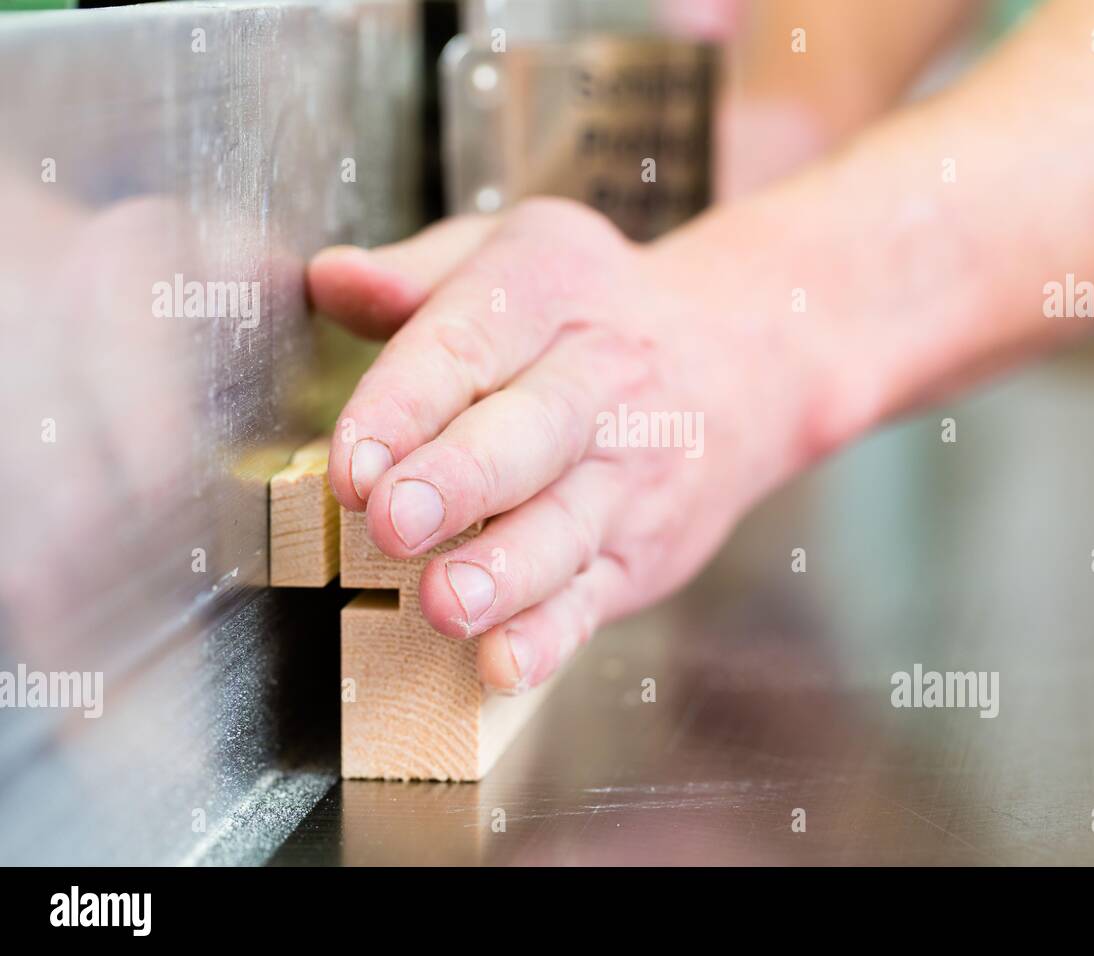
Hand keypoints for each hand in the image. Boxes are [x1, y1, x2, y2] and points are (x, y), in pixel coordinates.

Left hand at [308, 198, 817, 692]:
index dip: (405, 403)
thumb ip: (416, 275)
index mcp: (549, 294)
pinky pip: (594, 596)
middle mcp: (599, 381)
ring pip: (565, 526)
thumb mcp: (516, 255)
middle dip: (461, 479)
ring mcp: (629, 473)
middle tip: (396, 519)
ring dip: (505, 570)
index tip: (351, 459)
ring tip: (446, 602)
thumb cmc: (592, 311)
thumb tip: (334, 279)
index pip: (468, 345)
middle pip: (529, 433)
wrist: (745, 357)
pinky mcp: (641, 550)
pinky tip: (503, 663)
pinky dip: (551, 635)